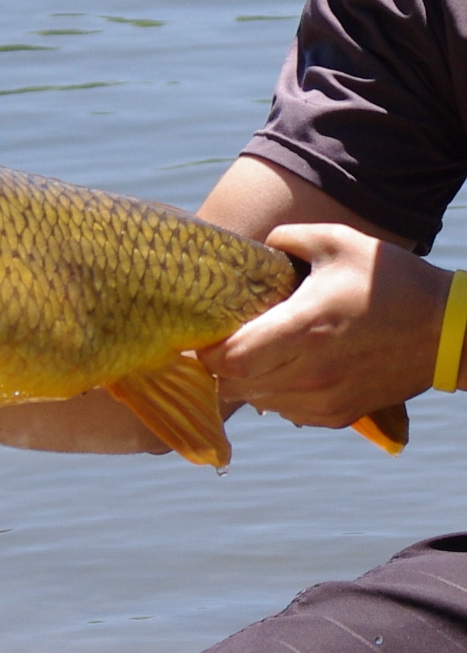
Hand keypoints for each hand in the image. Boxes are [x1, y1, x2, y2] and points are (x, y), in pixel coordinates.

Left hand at [198, 222, 449, 427]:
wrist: (448, 331)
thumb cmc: (391, 283)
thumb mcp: (338, 243)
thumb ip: (288, 238)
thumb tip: (257, 245)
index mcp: (304, 329)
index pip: (230, 359)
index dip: (208, 349)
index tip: (208, 332)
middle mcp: (309, 372)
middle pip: (234, 385)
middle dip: (222, 365)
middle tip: (226, 341)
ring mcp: (324, 399)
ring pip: (257, 401)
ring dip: (248, 380)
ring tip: (259, 353)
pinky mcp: (338, 414)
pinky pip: (287, 413)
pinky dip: (276, 395)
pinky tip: (288, 369)